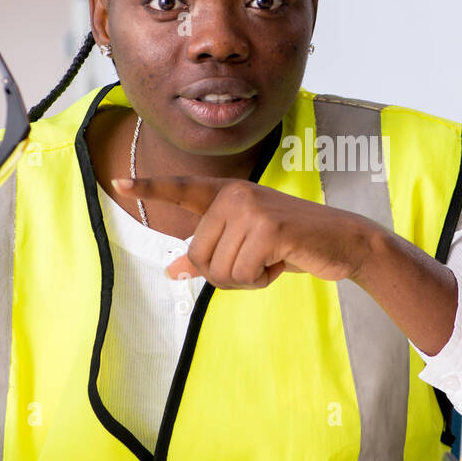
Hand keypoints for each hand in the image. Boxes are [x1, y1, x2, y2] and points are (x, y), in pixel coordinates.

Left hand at [112, 175, 381, 288]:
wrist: (343, 242)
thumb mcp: (246, 248)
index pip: (182, 189)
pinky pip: (243, 273)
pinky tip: (283, 261)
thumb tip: (171, 270)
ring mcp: (251, 208)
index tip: (118, 181)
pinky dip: (262, 279)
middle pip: (199, 256)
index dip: (149, 188)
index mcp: (227, 194)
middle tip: (257, 264)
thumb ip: (210, 253)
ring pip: (220, 269)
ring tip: (272, 259)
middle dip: (226, 275)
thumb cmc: (291, 245)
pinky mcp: (269, 227)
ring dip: (246, 279)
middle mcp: (235, 195)